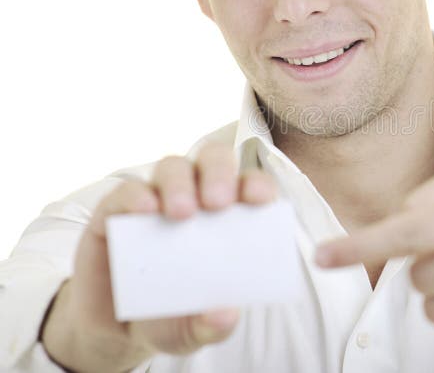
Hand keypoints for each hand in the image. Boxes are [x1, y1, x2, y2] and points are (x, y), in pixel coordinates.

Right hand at [41, 141, 277, 371]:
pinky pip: (127, 191)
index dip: (257, 185)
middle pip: (213, 160)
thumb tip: (226, 315)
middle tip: (218, 203)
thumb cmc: (172, 316)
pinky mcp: (116, 211)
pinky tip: (145, 211)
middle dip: (219, 173)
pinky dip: (137, 196)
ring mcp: (155, 199)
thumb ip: (213, 326)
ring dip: (180, 183)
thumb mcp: (195, 330)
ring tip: (182, 213)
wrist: (116, 330)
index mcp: (229, 217)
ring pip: (173, 167)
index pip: (249, 185)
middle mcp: (195, 197)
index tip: (260, 200)